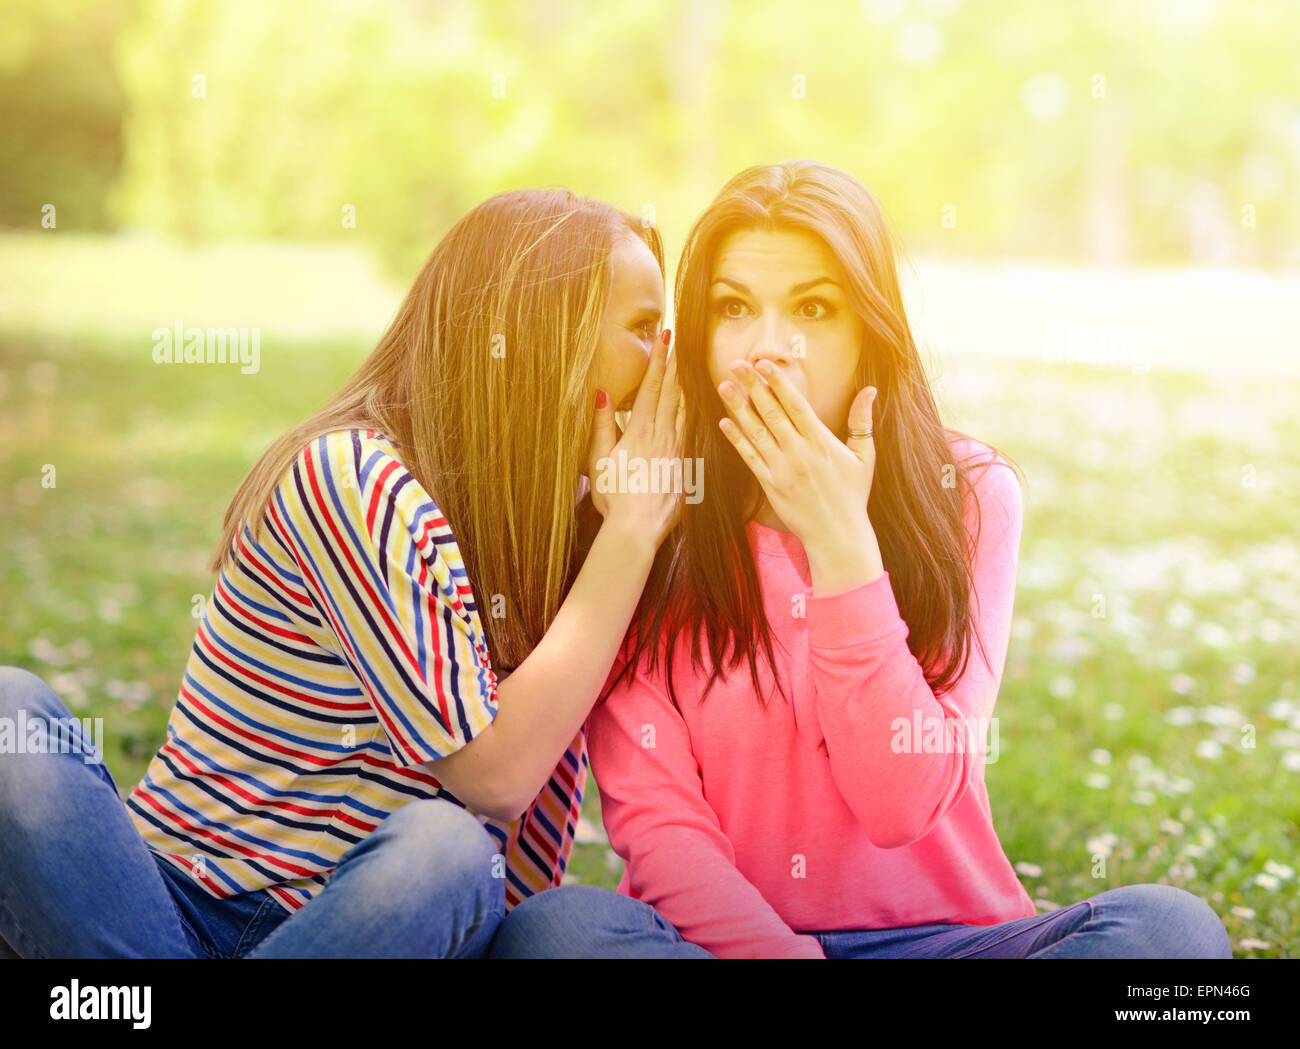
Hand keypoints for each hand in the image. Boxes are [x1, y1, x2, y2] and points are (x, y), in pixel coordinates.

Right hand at [588, 330, 684, 552]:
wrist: (638, 528)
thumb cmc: (613, 497)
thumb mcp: (598, 460)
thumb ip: (602, 425)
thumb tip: (602, 393)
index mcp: (639, 430)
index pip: (651, 386)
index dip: (659, 358)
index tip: (666, 335)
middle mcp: (662, 435)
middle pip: (671, 391)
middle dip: (675, 363)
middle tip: (682, 340)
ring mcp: (677, 449)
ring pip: (685, 408)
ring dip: (687, 384)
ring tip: (691, 363)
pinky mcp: (686, 465)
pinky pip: (692, 432)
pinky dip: (696, 413)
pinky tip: (700, 404)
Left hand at [717, 359, 879, 582]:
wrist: (838, 534)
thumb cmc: (852, 494)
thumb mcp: (864, 456)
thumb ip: (862, 421)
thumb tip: (870, 389)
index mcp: (821, 442)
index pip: (796, 405)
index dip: (778, 382)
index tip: (764, 364)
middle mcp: (799, 452)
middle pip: (772, 412)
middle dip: (753, 386)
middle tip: (737, 365)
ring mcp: (782, 469)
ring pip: (757, 432)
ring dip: (739, 408)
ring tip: (724, 386)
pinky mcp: (770, 485)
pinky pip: (750, 458)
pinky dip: (737, 440)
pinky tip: (725, 422)